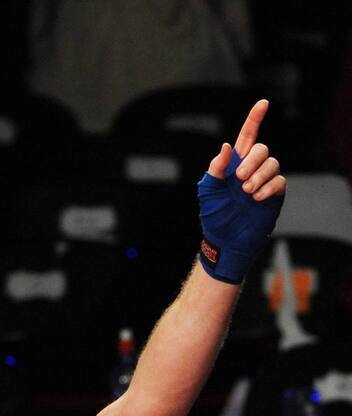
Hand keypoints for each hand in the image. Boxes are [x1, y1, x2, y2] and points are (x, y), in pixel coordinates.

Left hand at [197, 99, 285, 283]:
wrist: (225, 239)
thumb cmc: (214, 215)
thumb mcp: (208, 191)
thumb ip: (215, 168)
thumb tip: (226, 147)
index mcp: (234, 164)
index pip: (247, 136)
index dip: (254, 119)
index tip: (263, 103)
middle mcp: (251, 168)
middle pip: (261, 149)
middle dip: (251, 161)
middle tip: (239, 179)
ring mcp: (263, 180)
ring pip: (272, 163)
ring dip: (259, 175)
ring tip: (246, 192)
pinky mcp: (273, 194)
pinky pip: (279, 181)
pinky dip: (268, 187)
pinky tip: (256, 197)